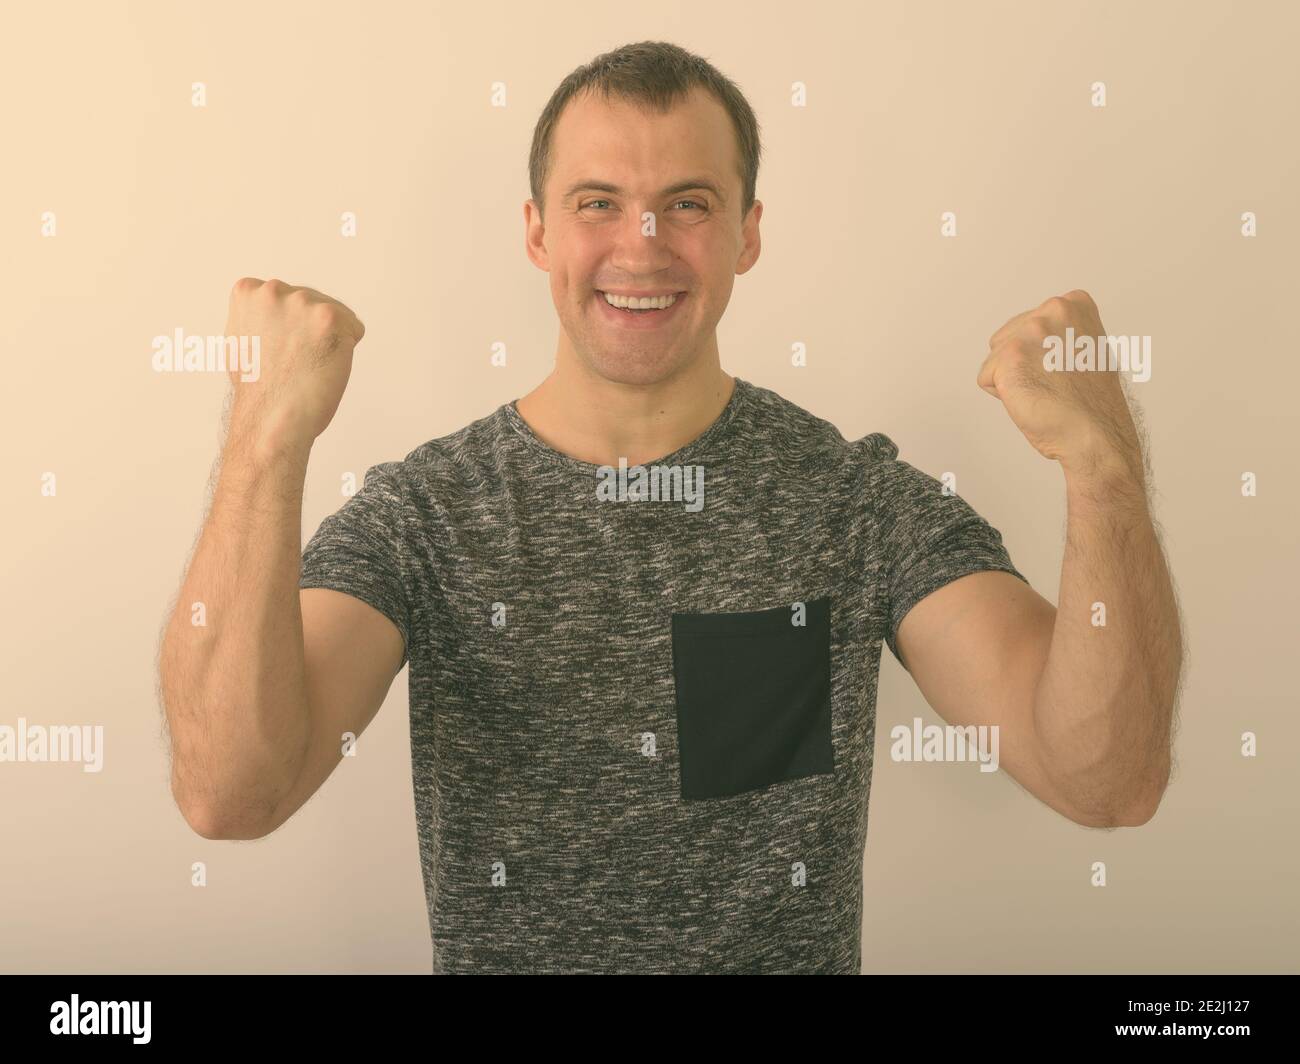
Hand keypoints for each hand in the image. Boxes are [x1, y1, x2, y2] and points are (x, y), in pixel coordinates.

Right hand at [224, 277, 366, 449]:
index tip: (277, 351)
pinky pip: (355, 328)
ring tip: (306, 365)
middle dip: (310, 332)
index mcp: (248, 291)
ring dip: (330, 340)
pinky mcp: (328, 318)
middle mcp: (273, 290)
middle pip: (314, 303)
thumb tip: (268, 310)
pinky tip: (324, 365)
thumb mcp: (241, 339)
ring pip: (336, 316)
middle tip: (293, 363)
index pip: (289, 298)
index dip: (290, 329)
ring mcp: (301, 302)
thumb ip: (257, 316)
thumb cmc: (258, 390)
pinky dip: (347, 349)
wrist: (269, 419)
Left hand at [977, 289, 1140, 479]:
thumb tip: (1040, 339)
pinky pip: (986, 377)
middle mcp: (1053, 309)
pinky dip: (1002, 395)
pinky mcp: (1010, 356)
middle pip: (1007, 338)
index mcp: (1074, 304)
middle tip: (1055, 384)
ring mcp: (1031, 331)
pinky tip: (1032, 399)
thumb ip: (1061, 334)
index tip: (1067, 369)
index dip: (1041, 355)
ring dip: (1011, 379)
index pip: (1029, 325)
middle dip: (1022, 365)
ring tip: (1044, 390)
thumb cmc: (1092, 402)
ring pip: (995, 357)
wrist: (1095, 433)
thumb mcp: (1087, 348)